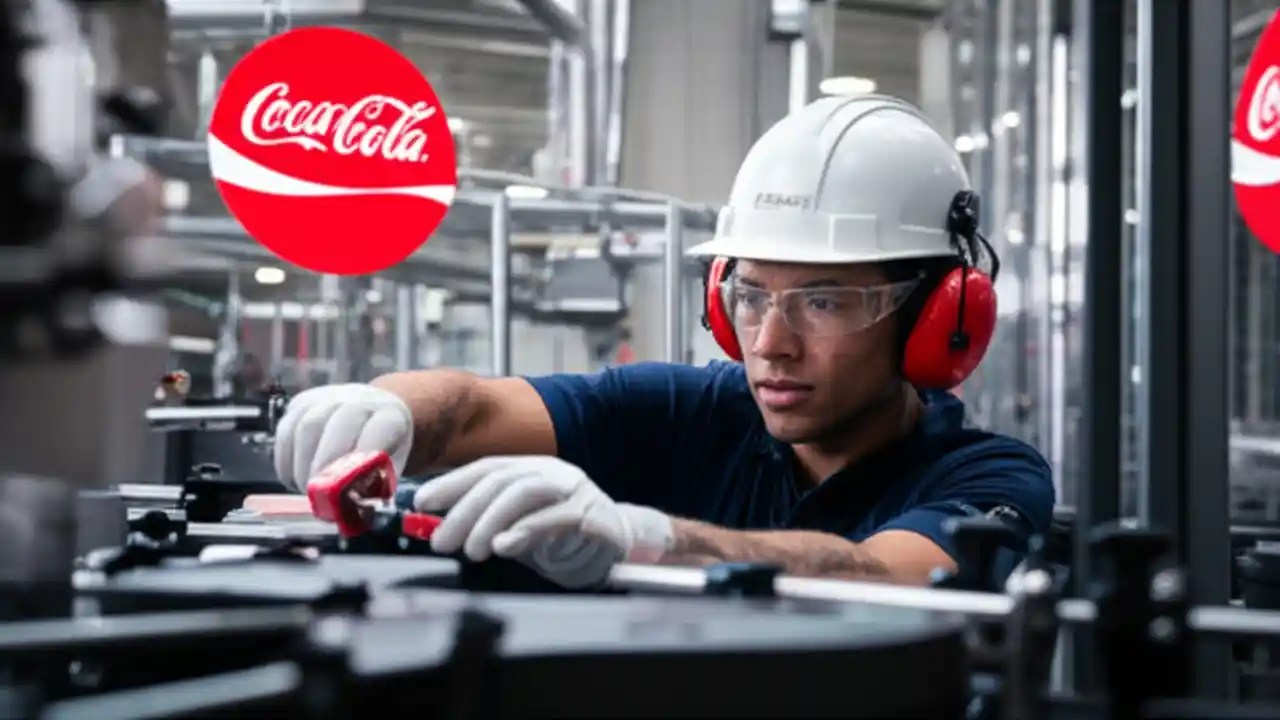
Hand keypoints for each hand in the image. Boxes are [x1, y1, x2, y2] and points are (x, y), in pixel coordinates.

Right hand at [272, 384, 413, 492]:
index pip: (378, 430)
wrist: (374, 409)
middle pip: (336, 426)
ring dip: (301, 466)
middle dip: (324, 466)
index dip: (362, 458)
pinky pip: (285, 431)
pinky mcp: (301, 403)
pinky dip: (285, 461)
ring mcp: (327, 398)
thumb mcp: (393, 464)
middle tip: (320, 496)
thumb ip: (378, 486)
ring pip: (305, 427)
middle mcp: (358, 400)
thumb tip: (356, 511)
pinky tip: (294, 479)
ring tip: (308, 490)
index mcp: (390, 415)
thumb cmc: (383, 445)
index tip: (350, 488)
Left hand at [414, 456, 672, 588]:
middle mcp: (551, 472)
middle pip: (500, 481)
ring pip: (524, 492)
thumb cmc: (562, 537)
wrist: (619, 546)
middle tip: (441, 540)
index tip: (422, 503)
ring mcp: (574, 490)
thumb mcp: (517, 528)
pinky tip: (504, 546)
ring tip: (471, 550)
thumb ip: (486, 524)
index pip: (485, 469)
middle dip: (464, 510)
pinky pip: (555, 518)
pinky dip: (525, 531)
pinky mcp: (593, 515)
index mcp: (531, 469)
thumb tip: (440, 528)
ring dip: (490, 521)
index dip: (451, 483)